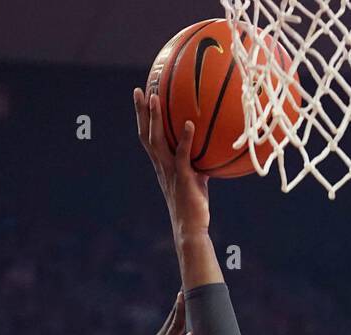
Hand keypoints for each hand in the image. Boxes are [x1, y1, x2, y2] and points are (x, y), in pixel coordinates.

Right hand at [134, 88, 209, 236]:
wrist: (190, 228)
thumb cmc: (193, 206)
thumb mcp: (196, 180)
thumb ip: (198, 164)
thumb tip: (211, 151)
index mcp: (161, 166)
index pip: (147, 138)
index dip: (143, 119)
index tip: (141, 99)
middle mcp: (161, 166)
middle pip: (146, 134)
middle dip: (141, 112)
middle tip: (139, 90)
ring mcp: (170, 171)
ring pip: (157, 140)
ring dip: (154, 119)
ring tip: (155, 98)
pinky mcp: (183, 178)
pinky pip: (182, 155)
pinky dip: (185, 139)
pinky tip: (190, 124)